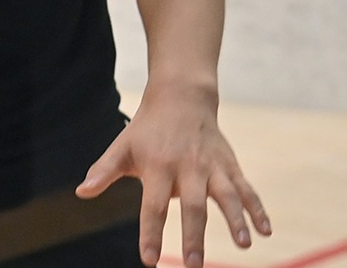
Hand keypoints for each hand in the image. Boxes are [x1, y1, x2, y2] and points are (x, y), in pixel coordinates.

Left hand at [76, 86, 269, 267]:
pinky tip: (265, 230)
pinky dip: (257, 209)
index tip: (148, 260)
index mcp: (158, 167)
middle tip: (194, 265)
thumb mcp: (122, 146)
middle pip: (193, 206)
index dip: (151, 232)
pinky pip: (246, 189)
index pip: (153, 206)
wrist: (182, 96)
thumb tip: (82, 192)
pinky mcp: (229, 165)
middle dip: (194, 236)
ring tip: (244, 245)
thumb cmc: (147, 129)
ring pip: (227, 195)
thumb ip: (104, 170)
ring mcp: (212, 166)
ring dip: (236, 220)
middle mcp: (188, 167)